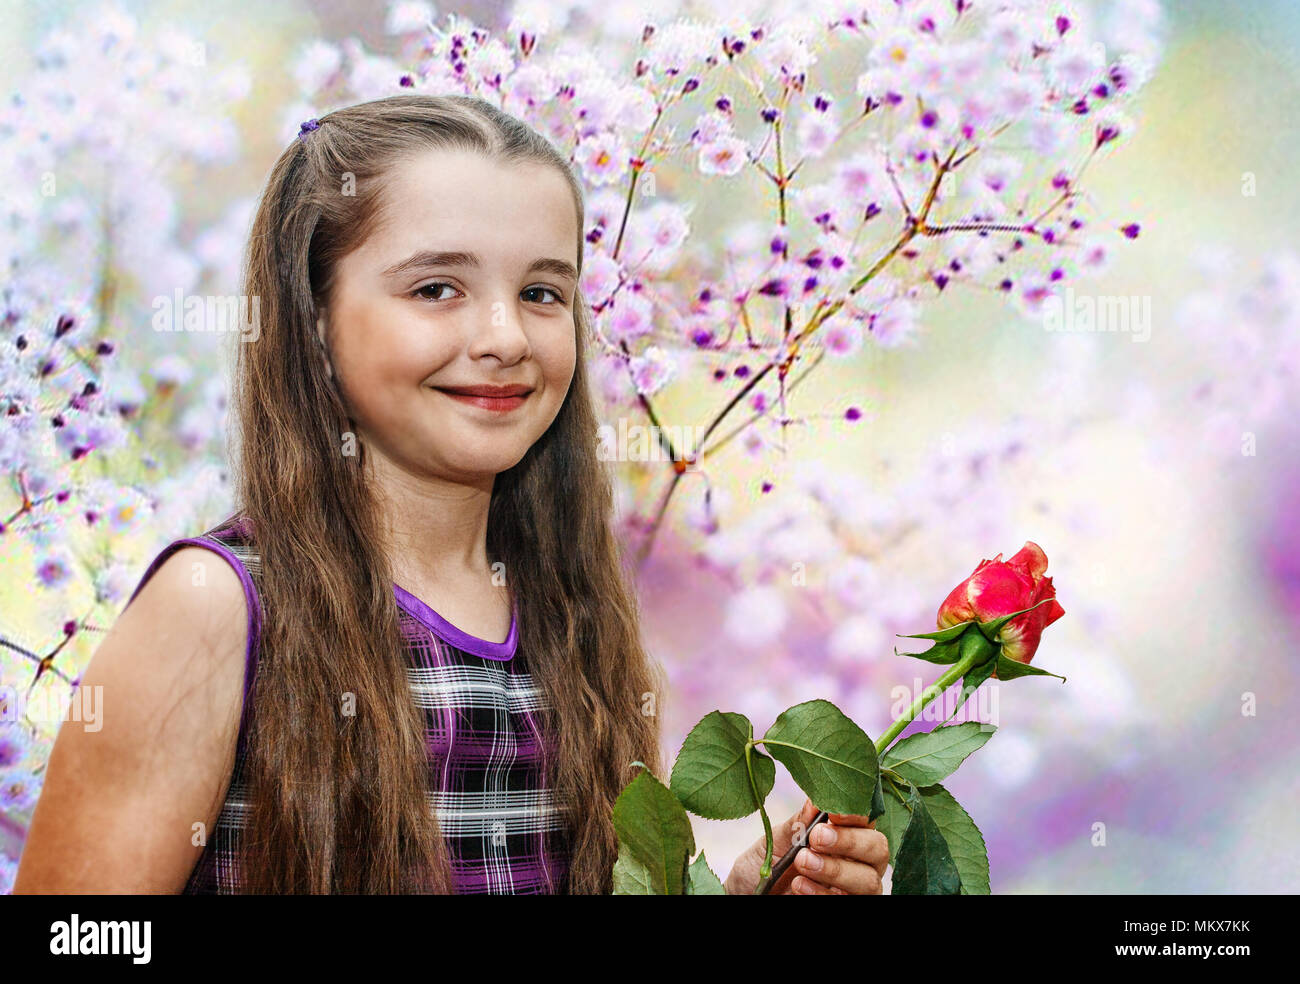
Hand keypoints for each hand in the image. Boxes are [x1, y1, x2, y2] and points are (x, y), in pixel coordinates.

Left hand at [724, 797, 888, 894]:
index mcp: (848, 834)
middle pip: (878, 849)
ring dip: (835, 869)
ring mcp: (854, 889)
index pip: (866, 820)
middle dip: (849, 841)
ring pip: (868, 880)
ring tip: (802, 861)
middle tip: (817, 837)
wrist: (749, 892)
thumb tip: (815, 799)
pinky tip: (799, 885)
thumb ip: (799, 823)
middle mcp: (859, 862)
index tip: (832, 812)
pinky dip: (822, 892)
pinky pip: (847, 902)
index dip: (856, 814)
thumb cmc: (767, 864)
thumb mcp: (777, 840)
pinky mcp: (844, 906)